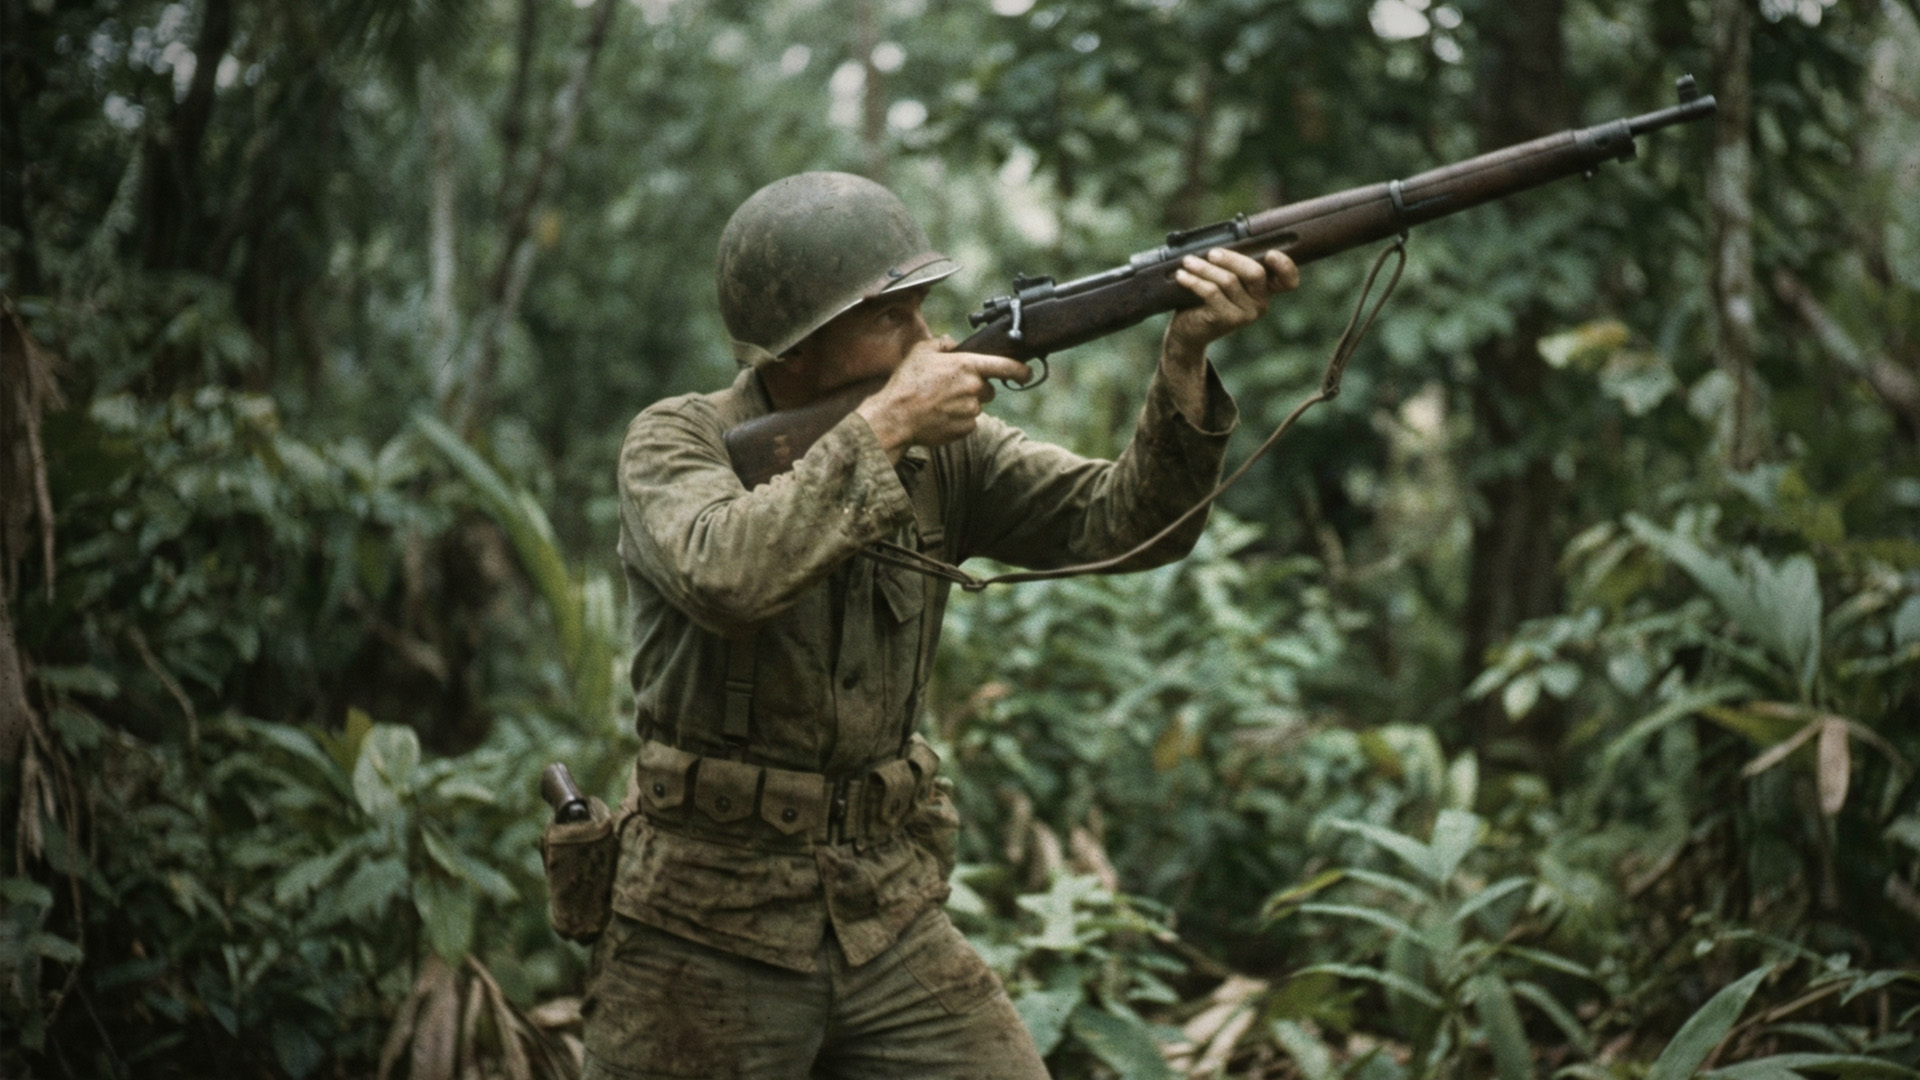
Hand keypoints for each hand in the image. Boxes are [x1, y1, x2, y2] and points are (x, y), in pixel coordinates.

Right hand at [856, 337, 1032, 457]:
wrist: (896, 417)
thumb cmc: (907, 383)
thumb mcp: (921, 351)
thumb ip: (942, 343)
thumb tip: (953, 344)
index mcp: (967, 366)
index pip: (1004, 366)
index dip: (1020, 370)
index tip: (1027, 373)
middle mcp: (974, 389)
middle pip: (987, 389)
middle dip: (976, 388)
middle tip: (951, 389)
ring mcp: (971, 411)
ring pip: (976, 406)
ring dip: (964, 404)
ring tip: (939, 403)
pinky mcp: (965, 429)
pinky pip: (968, 423)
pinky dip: (958, 420)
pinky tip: (939, 416)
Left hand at [1163, 248, 1299, 371]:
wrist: (1190, 331)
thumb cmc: (1206, 300)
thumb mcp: (1223, 280)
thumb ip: (1232, 264)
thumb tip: (1224, 238)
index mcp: (1265, 290)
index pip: (1288, 281)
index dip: (1285, 266)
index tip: (1270, 254)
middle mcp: (1261, 303)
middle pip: (1255, 273)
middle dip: (1232, 258)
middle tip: (1212, 253)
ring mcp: (1246, 314)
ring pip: (1229, 281)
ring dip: (1205, 268)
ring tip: (1188, 261)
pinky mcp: (1227, 320)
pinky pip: (1211, 292)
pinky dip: (1194, 281)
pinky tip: (1182, 275)